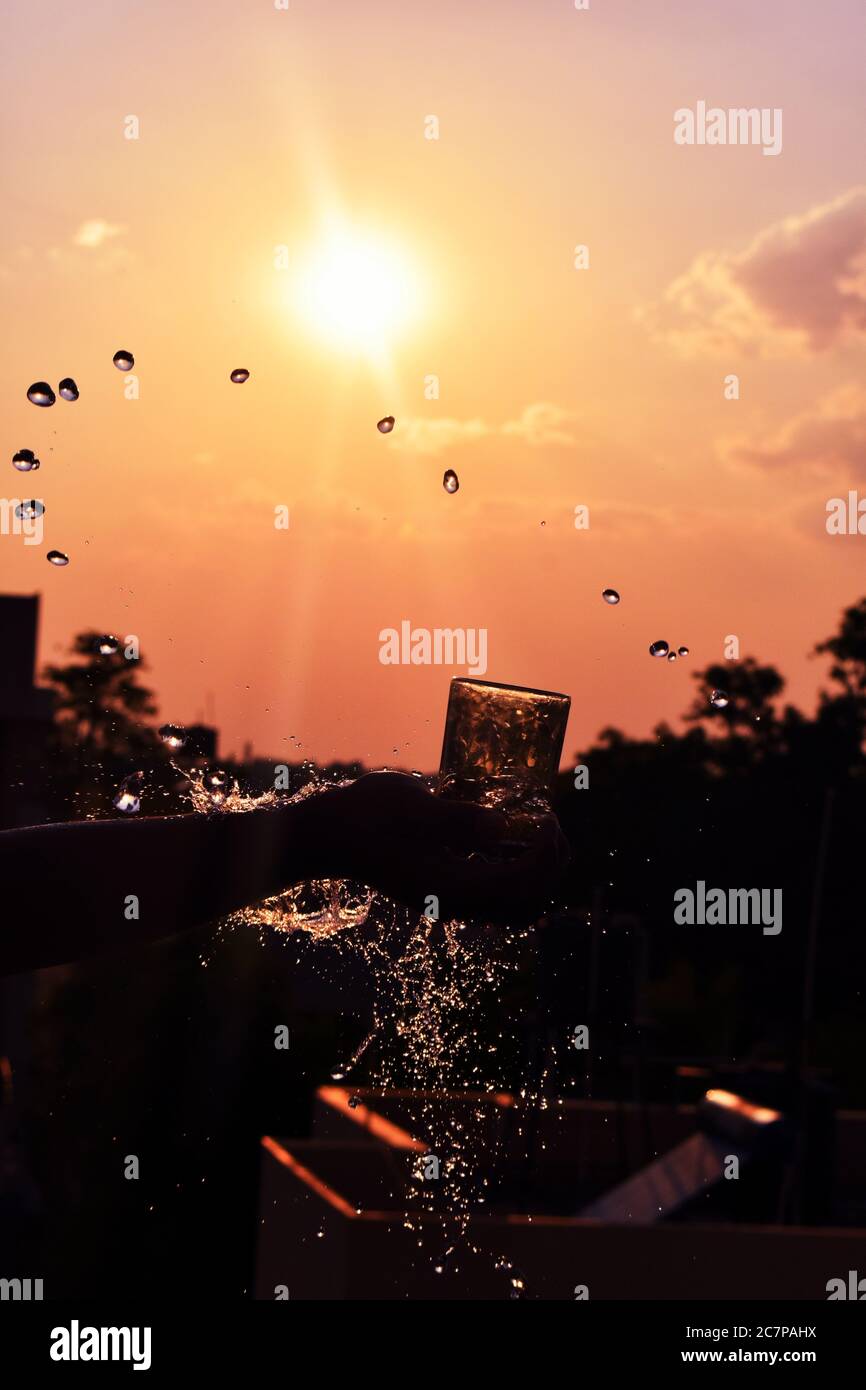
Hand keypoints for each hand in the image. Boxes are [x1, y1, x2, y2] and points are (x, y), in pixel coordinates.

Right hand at [310, 771, 569, 923]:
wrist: (327, 834)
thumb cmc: (367, 817)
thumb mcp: (415, 808)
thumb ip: (461, 820)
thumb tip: (502, 828)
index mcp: (452, 888)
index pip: (521, 883)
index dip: (545, 854)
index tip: (548, 818)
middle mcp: (455, 902)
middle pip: (525, 902)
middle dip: (550, 866)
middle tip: (551, 824)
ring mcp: (448, 899)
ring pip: (512, 904)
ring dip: (534, 872)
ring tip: (538, 833)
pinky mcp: (442, 888)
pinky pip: (492, 892)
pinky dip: (513, 870)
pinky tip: (509, 837)